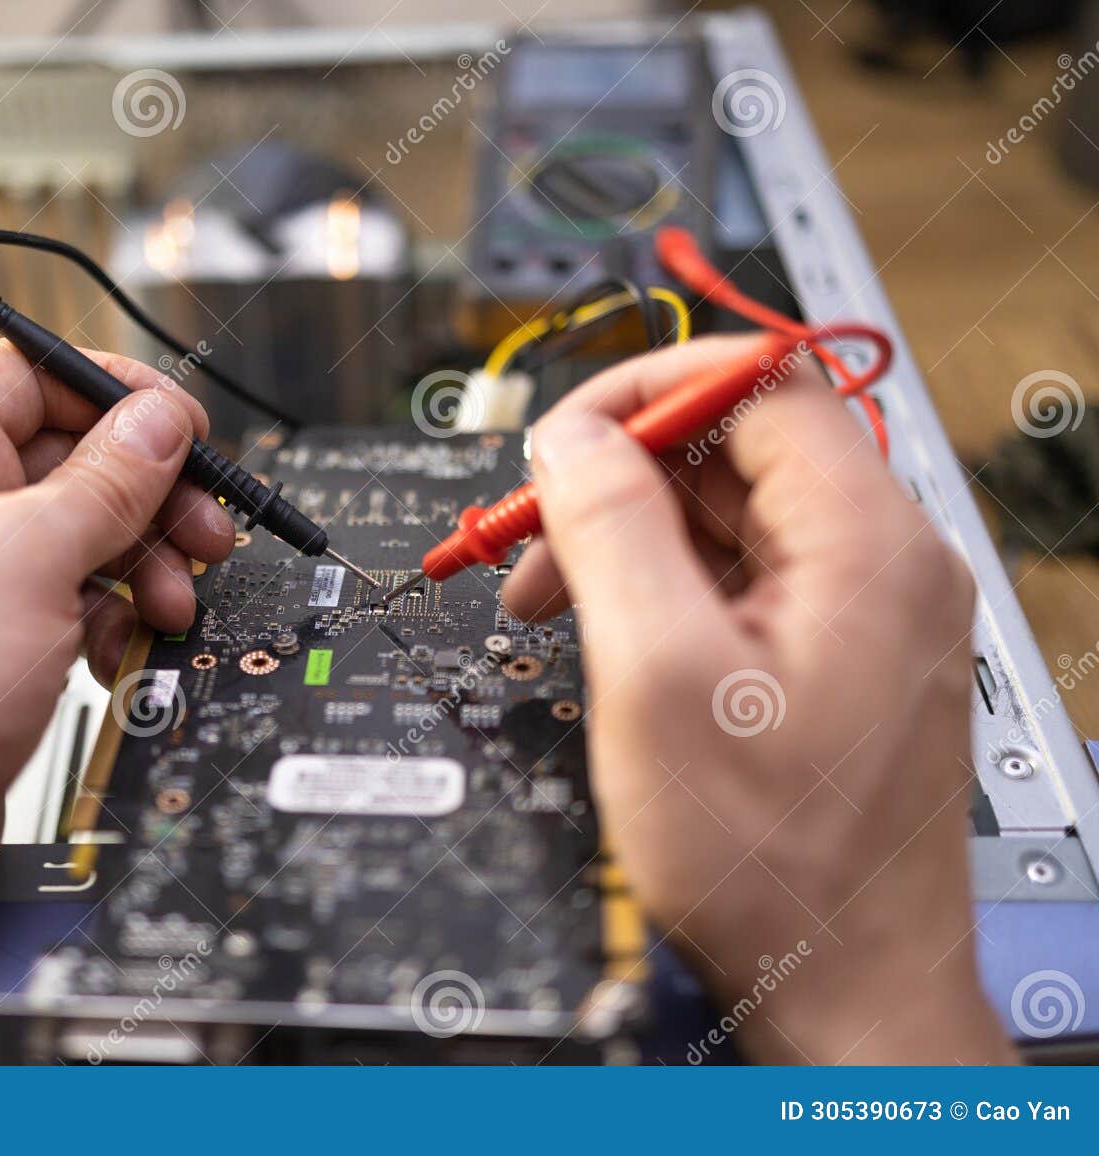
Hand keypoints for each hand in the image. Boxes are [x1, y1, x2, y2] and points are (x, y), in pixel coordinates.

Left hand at [0, 342, 230, 1061]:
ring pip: (83, 538)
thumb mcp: (27, 561)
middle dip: (150, 493)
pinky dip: (114, 621)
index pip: (30, 377)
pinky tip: (125, 650)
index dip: (112, 392)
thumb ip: (104, 483)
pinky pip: (73, 605)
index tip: (181, 428)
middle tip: (204, 530)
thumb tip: (157, 422)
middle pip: (73, 460)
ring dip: (143, 564)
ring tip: (172, 602)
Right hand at [503, 336, 1015, 1064]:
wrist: (845, 986)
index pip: (756, 380)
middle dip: (617, 476)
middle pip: (736, 448)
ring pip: (730, 517)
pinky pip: (741, 579)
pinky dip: (661, 588)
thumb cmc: (771, 861)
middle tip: (530, 532)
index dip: (643, 392)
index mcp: (866, 543)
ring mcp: (866, 613)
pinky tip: (606, 631)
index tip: (560, 438)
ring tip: (543, 594)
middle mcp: (884, 562)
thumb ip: (610, 530)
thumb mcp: (656, 676)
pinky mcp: (839, 658)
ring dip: (627, 536)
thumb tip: (569, 439)